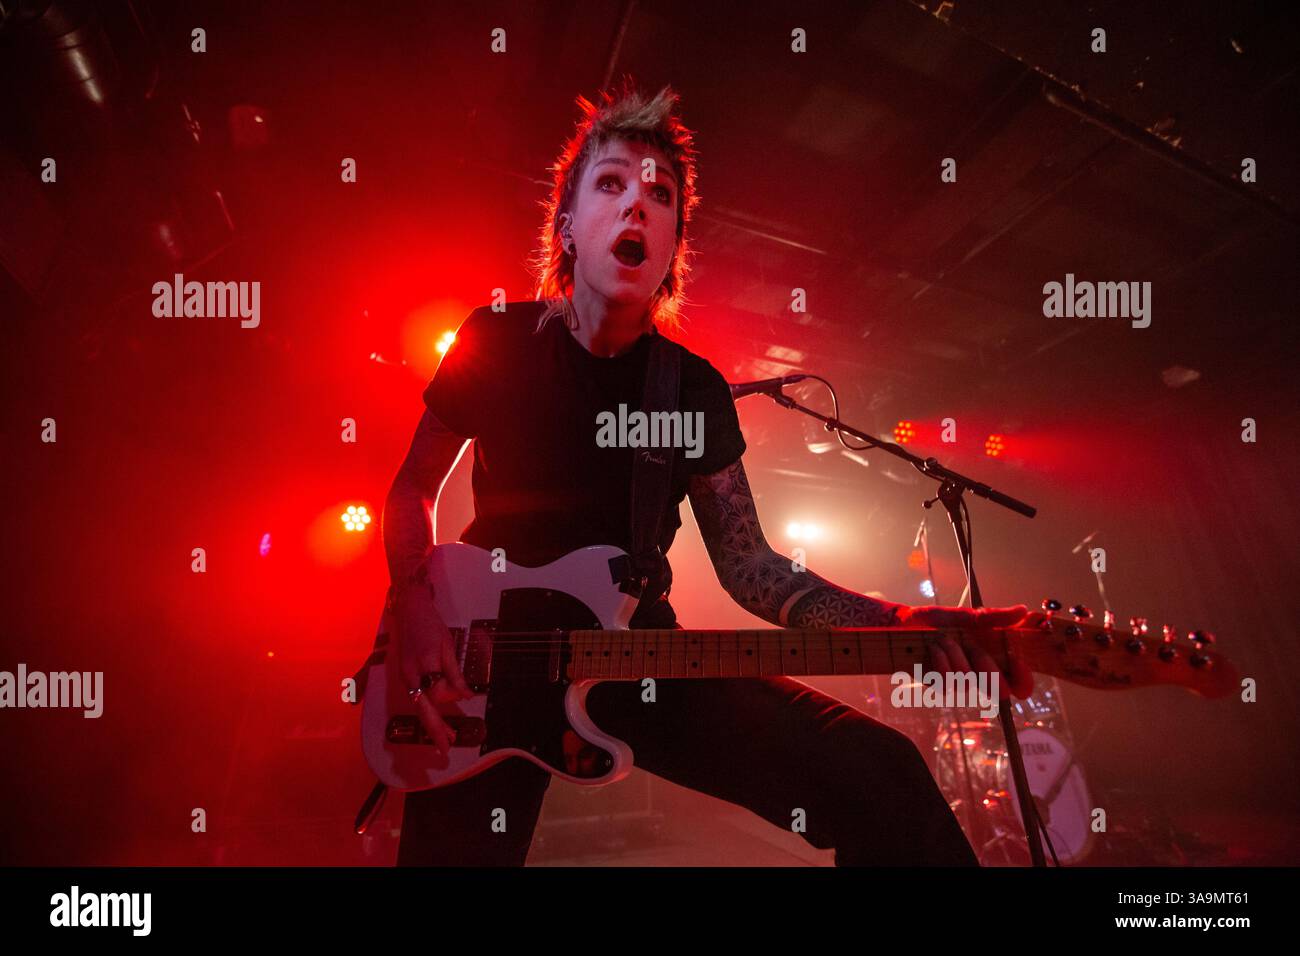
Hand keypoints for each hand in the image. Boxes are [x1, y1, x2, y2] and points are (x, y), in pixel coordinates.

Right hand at [392, 581, 473, 767]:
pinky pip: (416, 697)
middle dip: (435, 729)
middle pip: (423, 707)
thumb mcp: (447, 646)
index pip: (438, 692)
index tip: (466, 699)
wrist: (409, 610)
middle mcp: (411, 674)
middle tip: (447, 747)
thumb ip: (455, 674)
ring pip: (419, 705)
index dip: (453, 699)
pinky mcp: (405, 675)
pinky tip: (436, 719)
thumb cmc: (431, 625)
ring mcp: (405, 676)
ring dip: (432, 722)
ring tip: (447, 737)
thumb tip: (467, 696)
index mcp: (424, 664)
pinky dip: (427, 710)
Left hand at [896, 604, 1033, 699]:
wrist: (908, 623)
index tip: (1016, 660)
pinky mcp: (938, 685)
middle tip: (973, 649)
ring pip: (968, 683)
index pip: (1020, 685)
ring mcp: (959, 682)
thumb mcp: (968, 616)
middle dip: (988, 670)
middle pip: (1000, 691)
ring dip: (955, 656)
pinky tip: (933, 648)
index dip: (1024, 679)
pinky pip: (946, 684)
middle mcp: (980, 675)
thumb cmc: (941, 622)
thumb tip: (1023, 610)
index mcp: (994, 660)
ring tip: (944, 638)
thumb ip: (994, 617)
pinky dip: (940, 661)